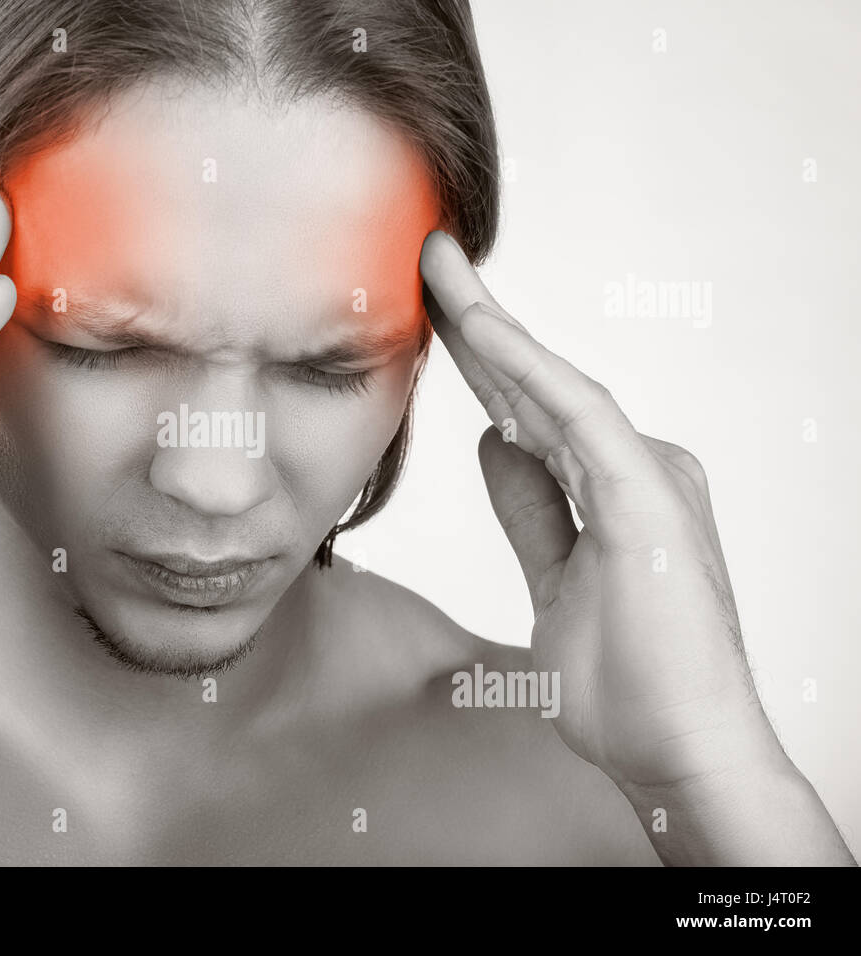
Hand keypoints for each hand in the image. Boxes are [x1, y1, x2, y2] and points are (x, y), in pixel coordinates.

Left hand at [417, 231, 781, 791]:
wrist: (678, 751)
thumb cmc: (629, 679)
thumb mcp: (553, 578)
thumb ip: (531, 509)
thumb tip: (495, 444)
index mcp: (615, 487)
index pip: (531, 410)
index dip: (479, 358)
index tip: (428, 313)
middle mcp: (636, 466)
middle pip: (537, 385)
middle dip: (476, 323)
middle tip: (424, 262)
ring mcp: (646, 474)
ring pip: (553, 384)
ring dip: (491, 325)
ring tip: (438, 269)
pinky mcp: (646, 495)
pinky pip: (575, 416)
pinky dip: (524, 368)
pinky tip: (479, 329)